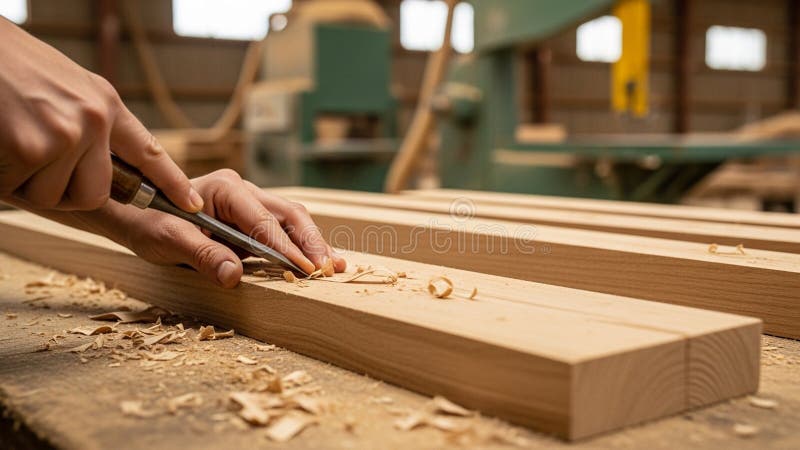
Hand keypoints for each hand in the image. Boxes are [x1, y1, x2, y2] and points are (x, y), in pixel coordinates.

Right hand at [0, 18, 201, 211]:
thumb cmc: (13, 66)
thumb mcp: (68, 86)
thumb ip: (91, 122)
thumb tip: (104, 163)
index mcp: (105, 104)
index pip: (149, 152)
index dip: (172, 183)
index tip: (191, 204)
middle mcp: (94, 120)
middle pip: (96, 193)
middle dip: (64, 191)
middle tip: (37, 166)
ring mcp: (66, 135)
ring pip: (55, 196)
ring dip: (28, 184)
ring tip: (14, 144)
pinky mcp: (32, 148)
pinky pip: (22, 190)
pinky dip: (5, 178)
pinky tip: (1, 146)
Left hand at [120, 169, 346, 286]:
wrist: (138, 214)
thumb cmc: (150, 223)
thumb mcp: (168, 241)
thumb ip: (201, 255)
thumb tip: (233, 276)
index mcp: (226, 188)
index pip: (264, 221)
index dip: (286, 247)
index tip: (305, 269)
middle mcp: (245, 190)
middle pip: (289, 214)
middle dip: (311, 243)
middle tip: (329, 269)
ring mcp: (252, 203)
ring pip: (293, 220)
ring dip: (313, 244)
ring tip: (334, 267)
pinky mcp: (253, 219)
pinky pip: (284, 230)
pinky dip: (302, 247)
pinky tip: (318, 263)